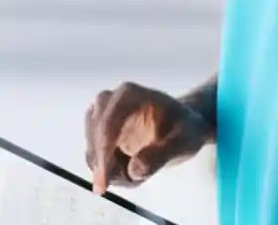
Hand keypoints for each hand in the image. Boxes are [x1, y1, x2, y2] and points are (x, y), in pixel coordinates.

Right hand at [85, 82, 211, 193]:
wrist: (182, 125)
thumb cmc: (184, 128)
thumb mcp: (184, 142)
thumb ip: (161, 155)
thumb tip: (133, 169)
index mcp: (129, 95)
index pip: (107, 125)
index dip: (103, 155)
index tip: (104, 183)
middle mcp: (109, 101)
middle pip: (94, 138)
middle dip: (110, 166)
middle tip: (134, 181)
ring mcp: (100, 115)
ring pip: (92, 151)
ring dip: (113, 170)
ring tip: (142, 170)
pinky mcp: (98, 131)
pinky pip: (94, 157)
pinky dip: (111, 170)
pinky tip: (133, 168)